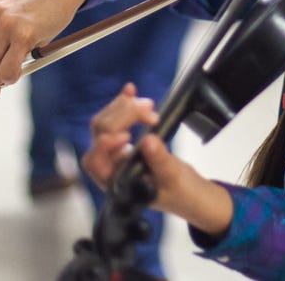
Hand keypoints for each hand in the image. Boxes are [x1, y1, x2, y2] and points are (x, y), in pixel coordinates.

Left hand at [84, 84, 233, 236]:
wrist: (188, 191)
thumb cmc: (179, 193)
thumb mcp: (173, 178)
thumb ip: (159, 162)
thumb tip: (147, 141)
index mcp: (114, 183)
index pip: (96, 161)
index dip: (106, 145)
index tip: (127, 136)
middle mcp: (109, 167)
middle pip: (101, 134)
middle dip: (123, 116)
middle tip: (148, 110)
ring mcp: (115, 153)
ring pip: (106, 123)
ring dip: (124, 108)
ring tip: (146, 104)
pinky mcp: (124, 141)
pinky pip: (116, 119)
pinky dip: (123, 104)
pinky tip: (130, 90)